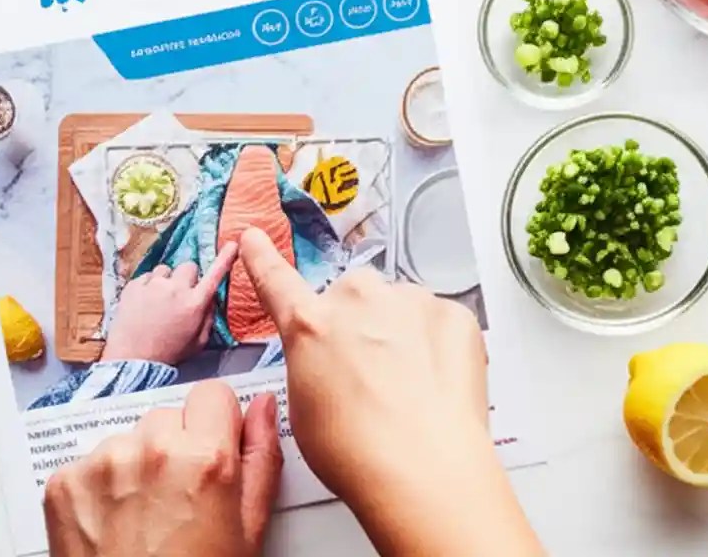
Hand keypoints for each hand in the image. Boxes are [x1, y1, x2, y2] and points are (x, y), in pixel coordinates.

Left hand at [44, 381, 281, 556]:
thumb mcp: (249, 531)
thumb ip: (261, 458)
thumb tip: (264, 409)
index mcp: (205, 459)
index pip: (213, 394)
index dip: (216, 424)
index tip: (212, 448)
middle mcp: (151, 451)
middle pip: (168, 417)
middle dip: (175, 446)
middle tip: (178, 500)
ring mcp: (102, 464)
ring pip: (128, 438)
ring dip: (136, 466)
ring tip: (143, 518)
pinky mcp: (64, 482)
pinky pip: (89, 463)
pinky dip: (99, 487)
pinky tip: (114, 525)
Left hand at [103, 243, 238, 363]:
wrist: (132, 358)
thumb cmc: (168, 353)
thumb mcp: (198, 342)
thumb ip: (208, 318)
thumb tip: (210, 300)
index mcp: (195, 304)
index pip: (215, 275)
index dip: (225, 259)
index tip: (232, 245)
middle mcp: (176, 289)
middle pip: (188, 266)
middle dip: (186, 278)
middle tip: (179, 294)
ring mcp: (153, 285)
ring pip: (165, 269)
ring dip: (165, 281)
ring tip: (158, 301)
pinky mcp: (134, 285)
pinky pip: (146, 276)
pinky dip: (147, 286)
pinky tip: (144, 303)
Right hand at [238, 228, 541, 555]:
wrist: (424, 469)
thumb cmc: (357, 453)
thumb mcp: (303, 409)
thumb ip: (311, 363)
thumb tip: (327, 359)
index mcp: (310, 325)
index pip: (277, 281)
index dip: (263, 259)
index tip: (254, 237)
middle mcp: (358, 299)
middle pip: (355, 297)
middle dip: (360, 324)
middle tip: (370, 375)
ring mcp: (410, 302)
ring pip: (401, 307)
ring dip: (402, 335)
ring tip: (407, 389)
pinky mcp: (453, 313)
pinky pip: (440, 321)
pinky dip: (439, 347)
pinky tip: (436, 385)